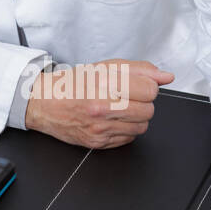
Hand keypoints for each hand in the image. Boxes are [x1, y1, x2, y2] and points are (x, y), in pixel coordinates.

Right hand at [25, 59, 173, 147]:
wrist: (44, 103)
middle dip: (143, 103)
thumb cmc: (73, 84)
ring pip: (141, 127)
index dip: (148, 87)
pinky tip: (112, 121)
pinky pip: (128, 139)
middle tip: (128, 98)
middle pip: (148, 111)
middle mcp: (102, 107)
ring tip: (120, 109)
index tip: (139, 86)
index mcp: (105, 83)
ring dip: (136, 118)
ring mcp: (100, 128)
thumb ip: (139, 70)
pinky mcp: (97, 142)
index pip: (150, 90)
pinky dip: (125, 130)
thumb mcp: (105, 67)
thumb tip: (166, 77)